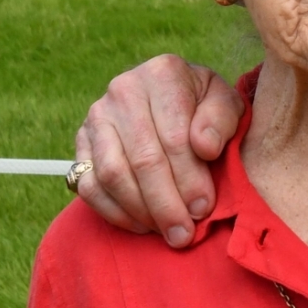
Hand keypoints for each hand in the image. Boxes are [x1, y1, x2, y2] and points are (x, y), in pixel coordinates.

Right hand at [74, 55, 243, 245]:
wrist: (175, 95)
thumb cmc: (206, 105)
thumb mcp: (227, 102)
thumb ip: (222, 120)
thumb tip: (204, 148)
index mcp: (163, 74)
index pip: (175, 138)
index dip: (189, 179)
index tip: (204, 208)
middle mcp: (124, 90)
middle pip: (142, 159)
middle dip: (166, 204)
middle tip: (184, 233)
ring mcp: (97, 116)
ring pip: (112, 175)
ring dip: (140, 211)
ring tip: (166, 232)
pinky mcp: (81, 141)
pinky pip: (88, 185)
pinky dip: (114, 212)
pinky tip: (141, 225)